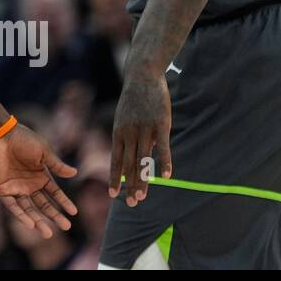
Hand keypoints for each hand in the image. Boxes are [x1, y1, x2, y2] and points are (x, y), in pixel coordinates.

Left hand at [0, 124, 76, 237]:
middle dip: (54, 216)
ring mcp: (16, 187)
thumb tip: (74, 173)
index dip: (63, 202)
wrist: (0, 134)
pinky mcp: (2, 189)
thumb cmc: (22, 139)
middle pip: (43, 204)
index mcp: (40, 174)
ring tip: (48, 233)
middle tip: (66, 227)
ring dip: (37, 221)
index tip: (74, 212)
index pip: (54, 193)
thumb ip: (57, 165)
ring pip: (28, 208)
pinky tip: (30, 224)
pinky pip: (12, 205)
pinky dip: (20, 215)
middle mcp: (29, 184)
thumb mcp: (43, 152)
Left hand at [108, 69, 172, 206]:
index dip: (115, 178)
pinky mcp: (160, 124)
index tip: (113, 195)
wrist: (142, 76)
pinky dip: (165, 162)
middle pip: (129, 164)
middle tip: (132, 204)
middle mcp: (129, 133)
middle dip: (130, 185)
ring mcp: (145, 129)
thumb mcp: (125, 119)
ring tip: (143, 197)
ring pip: (144, 160)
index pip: (116, 160)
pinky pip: (163, 147)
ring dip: (144, 180)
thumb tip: (134, 155)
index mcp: (118, 133)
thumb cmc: (134, 100)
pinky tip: (167, 177)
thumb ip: (128, 137)